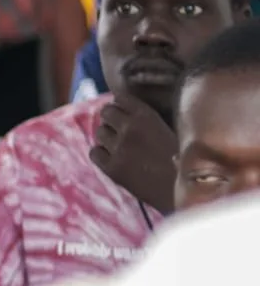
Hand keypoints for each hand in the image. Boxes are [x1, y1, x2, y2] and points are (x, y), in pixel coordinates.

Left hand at [89, 93, 176, 213]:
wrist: (190, 188)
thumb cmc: (188, 158)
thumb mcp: (175, 127)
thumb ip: (153, 119)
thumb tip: (136, 113)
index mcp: (147, 115)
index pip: (121, 98)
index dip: (121, 104)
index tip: (123, 109)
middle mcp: (129, 128)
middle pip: (106, 112)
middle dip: (111, 118)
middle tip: (118, 127)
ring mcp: (119, 148)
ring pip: (99, 132)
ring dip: (107, 136)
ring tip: (118, 144)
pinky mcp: (112, 168)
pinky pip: (94, 153)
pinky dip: (101, 153)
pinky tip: (112, 157)